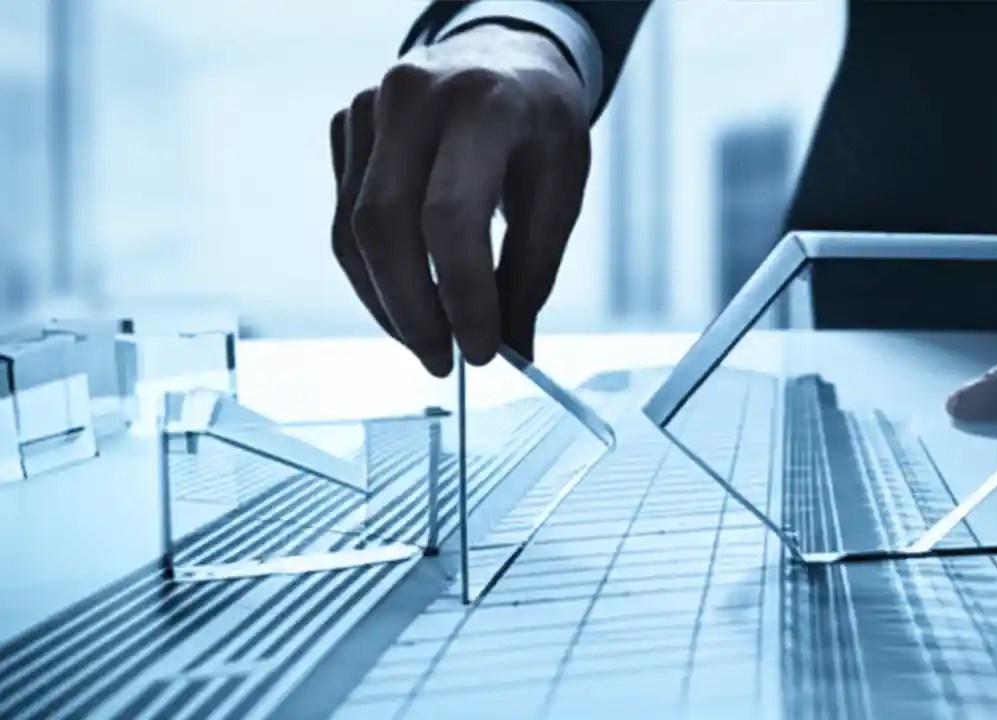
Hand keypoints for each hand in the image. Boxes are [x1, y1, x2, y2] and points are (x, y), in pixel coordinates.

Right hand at [329, 25, 590, 376]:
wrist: (505, 58)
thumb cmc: (539, 124)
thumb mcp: (560, 190)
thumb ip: (533, 272)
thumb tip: (510, 350)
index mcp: (484, 105)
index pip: (451, 216)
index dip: (461, 295)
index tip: (481, 350)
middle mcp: (415, 96)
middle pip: (385, 228)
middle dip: (412, 312)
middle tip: (443, 362)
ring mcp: (370, 107)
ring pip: (355, 232)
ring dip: (388, 303)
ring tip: (429, 343)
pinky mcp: (347, 127)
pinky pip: (345, 221)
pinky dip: (373, 275)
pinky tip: (407, 302)